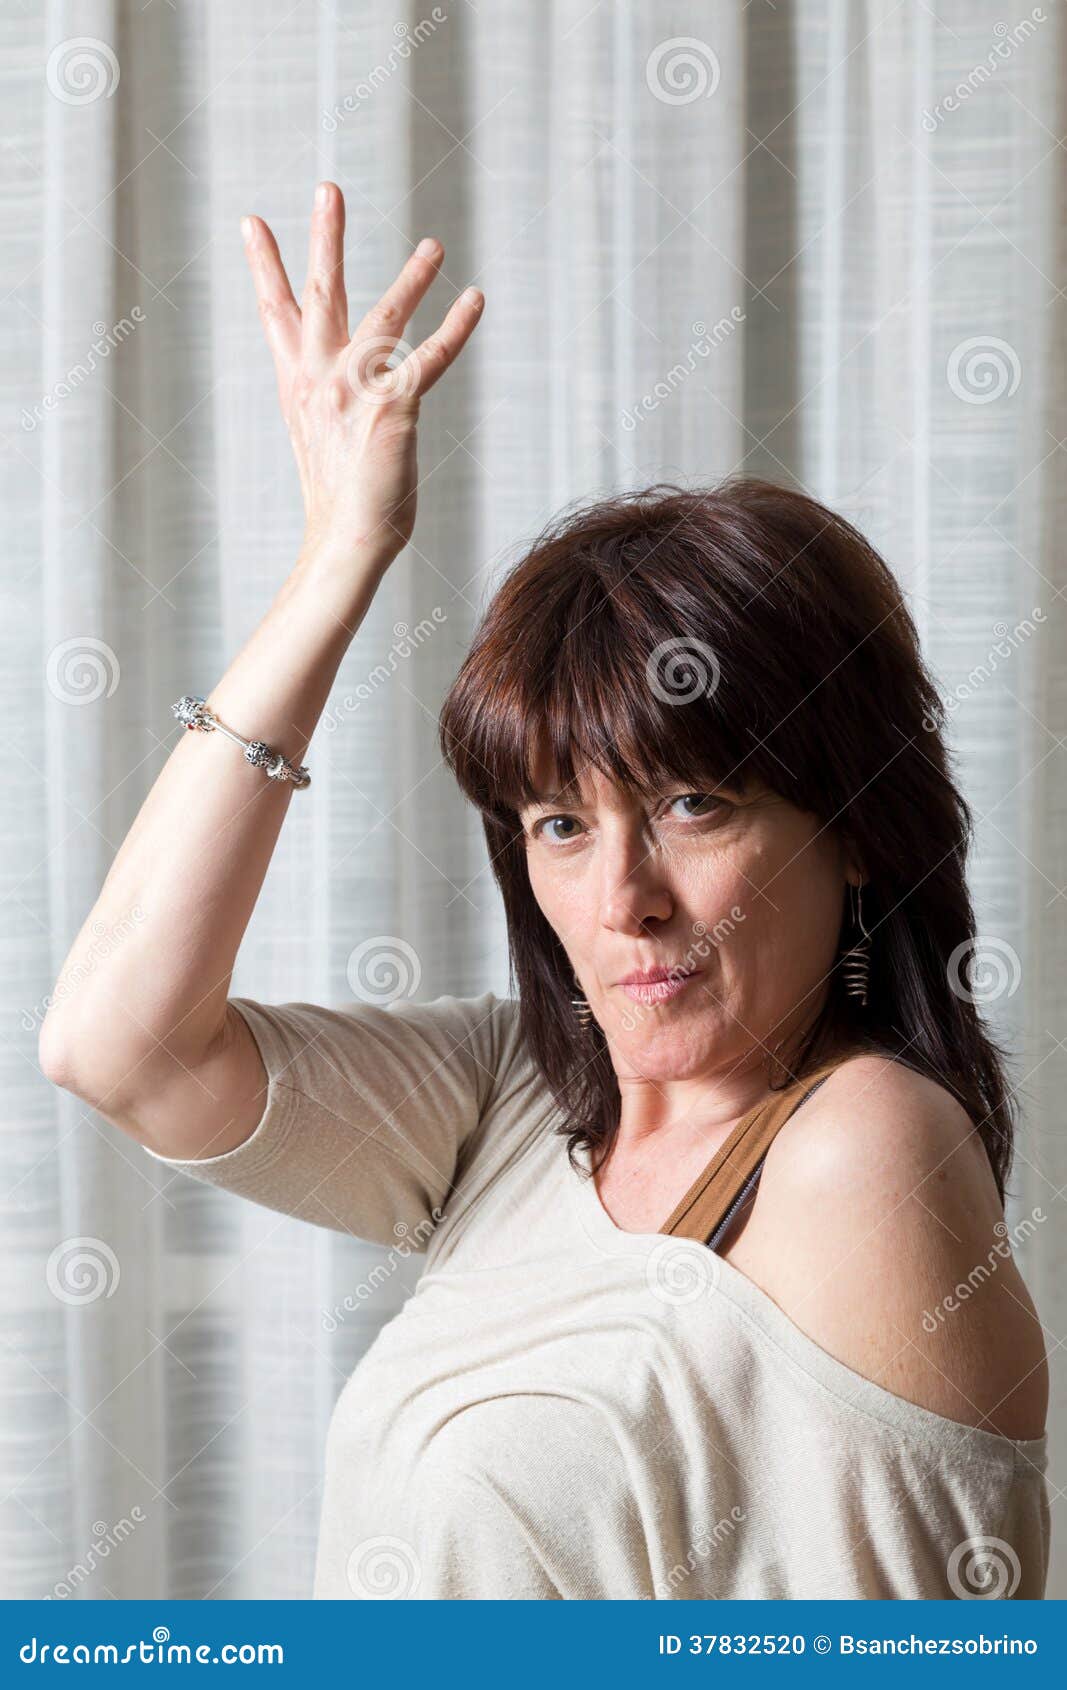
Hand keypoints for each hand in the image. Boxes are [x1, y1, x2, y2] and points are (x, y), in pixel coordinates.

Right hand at [241, 180, 483, 568]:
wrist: (345, 537)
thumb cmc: (339, 501)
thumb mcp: (320, 440)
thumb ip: (331, 405)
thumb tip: (349, 397)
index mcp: (298, 384)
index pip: (276, 314)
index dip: (265, 266)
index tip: (252, 222)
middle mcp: (320, 377)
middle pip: (320, 294)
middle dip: (325, 238)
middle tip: (328, 188)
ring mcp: (355, 388)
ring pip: (385, 316)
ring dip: (413, 277)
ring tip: (434, 244)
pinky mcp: (393, 406)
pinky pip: (432, 357)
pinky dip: (457, 326)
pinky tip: (475, 299)